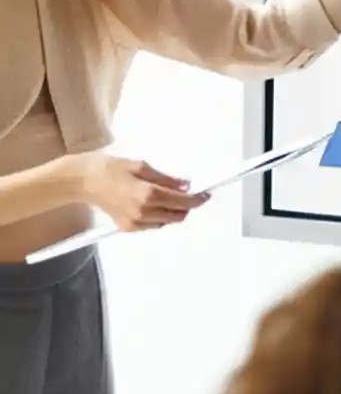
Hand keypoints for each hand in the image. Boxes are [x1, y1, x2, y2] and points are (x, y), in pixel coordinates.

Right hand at [55, 152, 208, 230]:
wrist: (81, 181)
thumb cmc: (109, 168)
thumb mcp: (141, 166)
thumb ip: (166, 179)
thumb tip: (186, 186)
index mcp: (148, 194)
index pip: (183, 202)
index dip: (197, 199)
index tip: (205, 194)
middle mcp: (143, 212)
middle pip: (178, 215)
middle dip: (186, 206)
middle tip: (187, 193)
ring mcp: (134, 223)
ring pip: (167, 222)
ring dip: (173, 211)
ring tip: (166, 196)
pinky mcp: (127, 228)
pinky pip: (153, 225)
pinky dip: (159, 216)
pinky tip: (151, 203)